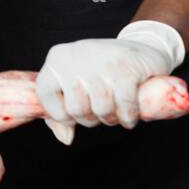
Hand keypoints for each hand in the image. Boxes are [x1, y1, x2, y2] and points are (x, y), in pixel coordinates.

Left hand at [36, 21, 185, 144]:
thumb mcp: (76, 84)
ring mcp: (101, 61)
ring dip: (111, 119)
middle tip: (101, 112)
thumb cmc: (102, 72)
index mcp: (57, 58)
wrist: (143, 49)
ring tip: (115, 112)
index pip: (45, 96)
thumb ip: (62, 111)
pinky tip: (130, 116)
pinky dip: (128, 117)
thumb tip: (66, 139)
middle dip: (90, 119)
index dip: (62, 114)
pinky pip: (124, 106)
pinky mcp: (127, 68)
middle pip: (76, 108)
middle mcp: (75, 57)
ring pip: (100, 109)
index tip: (77, 114)